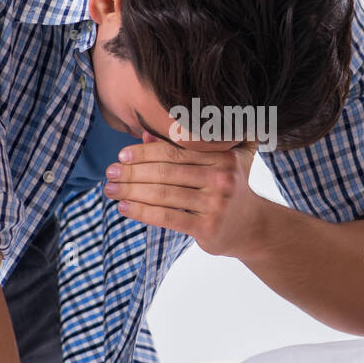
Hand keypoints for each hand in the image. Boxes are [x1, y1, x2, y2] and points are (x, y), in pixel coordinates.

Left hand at [103, 141, 265, 256]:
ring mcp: (215, 203)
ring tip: (110, 190)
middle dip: (132, 172)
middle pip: (165, 172)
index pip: (174, 151)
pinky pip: (166, 217)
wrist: (254, 227)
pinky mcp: (207, 227)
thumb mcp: (216, 164)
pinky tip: (123, 208)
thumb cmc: (229, 190)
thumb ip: (184, 148)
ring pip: (162, 194)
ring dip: (130, 191)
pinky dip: (141, 212)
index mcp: (222, 156)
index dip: (144, 152)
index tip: (121, 155)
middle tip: (109, 173)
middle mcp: (221, 177)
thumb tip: (145, 135)